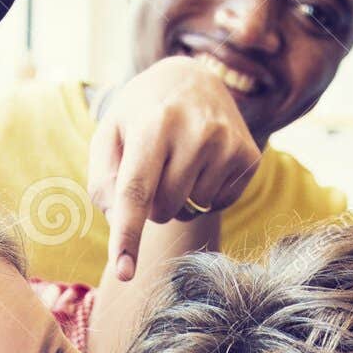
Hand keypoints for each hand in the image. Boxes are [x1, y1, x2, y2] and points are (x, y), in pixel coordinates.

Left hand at [88, 57, 261, 281]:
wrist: (192, 80)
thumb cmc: (141, 115)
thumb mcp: (109, 135)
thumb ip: (103, 181)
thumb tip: (121, 223)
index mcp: (153, 124)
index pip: (137, 191)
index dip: (128, 235)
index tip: (123, 273)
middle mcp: (195, 132)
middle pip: (163, 210)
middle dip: (151, 203)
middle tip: (154, 168)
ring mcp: (227, 144)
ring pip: (190, 211)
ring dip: (178, 200)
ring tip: (178, 162)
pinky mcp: (249, 156)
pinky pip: (217, 205)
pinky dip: (202, 195)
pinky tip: (201, 165)